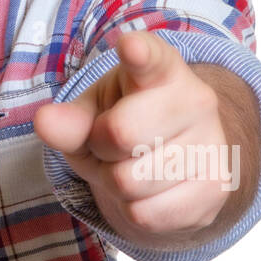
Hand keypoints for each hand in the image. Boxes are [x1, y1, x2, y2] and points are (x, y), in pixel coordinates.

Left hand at [33, 31, 237, 245]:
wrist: (177, 165)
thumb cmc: (125, 125)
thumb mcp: (93, 114)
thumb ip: (70, 119)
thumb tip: (44, 121)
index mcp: (160, 69)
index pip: (152, 58)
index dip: (139, 54)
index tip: (129, 45)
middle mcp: (196, 100)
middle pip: (121, 133)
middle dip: (100, 146)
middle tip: (111, 143)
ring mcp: (212, 144)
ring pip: (130, 181)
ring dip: (115, 184)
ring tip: (130, 166)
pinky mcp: (216, 190)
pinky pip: (147, 214)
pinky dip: (133, 211)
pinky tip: (149, 192)